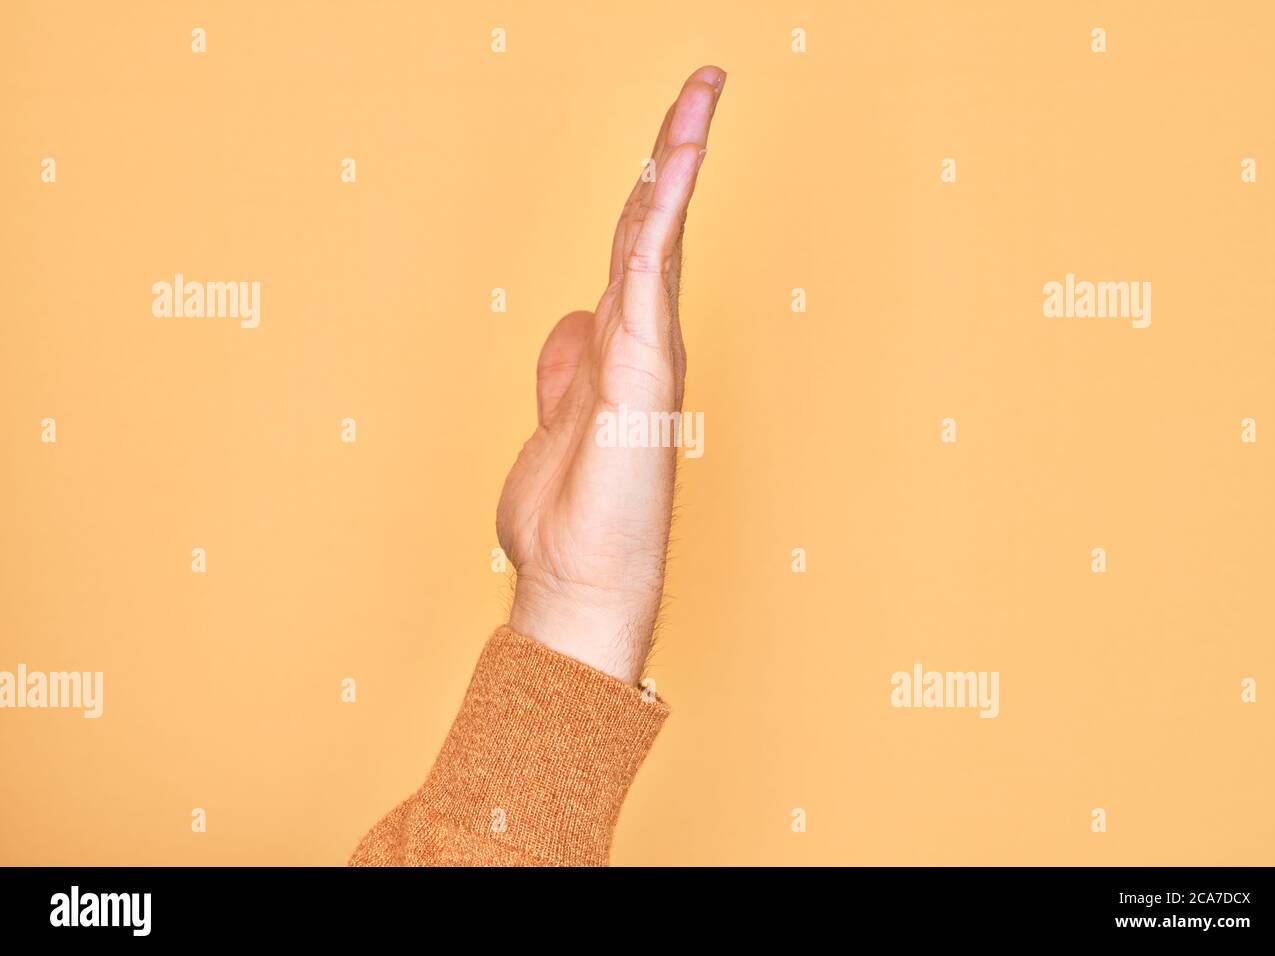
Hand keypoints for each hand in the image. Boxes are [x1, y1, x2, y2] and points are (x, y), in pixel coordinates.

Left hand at [496, 65, 724, 683]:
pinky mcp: (641, 373)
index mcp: (621, 350)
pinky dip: (663, 213)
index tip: (669, 135)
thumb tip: (571, 325)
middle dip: (676, 152)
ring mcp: (647, 356)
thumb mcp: (557, 423)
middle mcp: (642, 343)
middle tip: (703, 86)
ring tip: (700, 96)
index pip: (635, 251)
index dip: (650, 189)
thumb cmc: (572, 521)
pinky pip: (649, 275)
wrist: (580, 586)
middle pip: (655, 228)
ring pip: (660, 238)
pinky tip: (673, 162)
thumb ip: (567, 370)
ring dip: (677, 162)